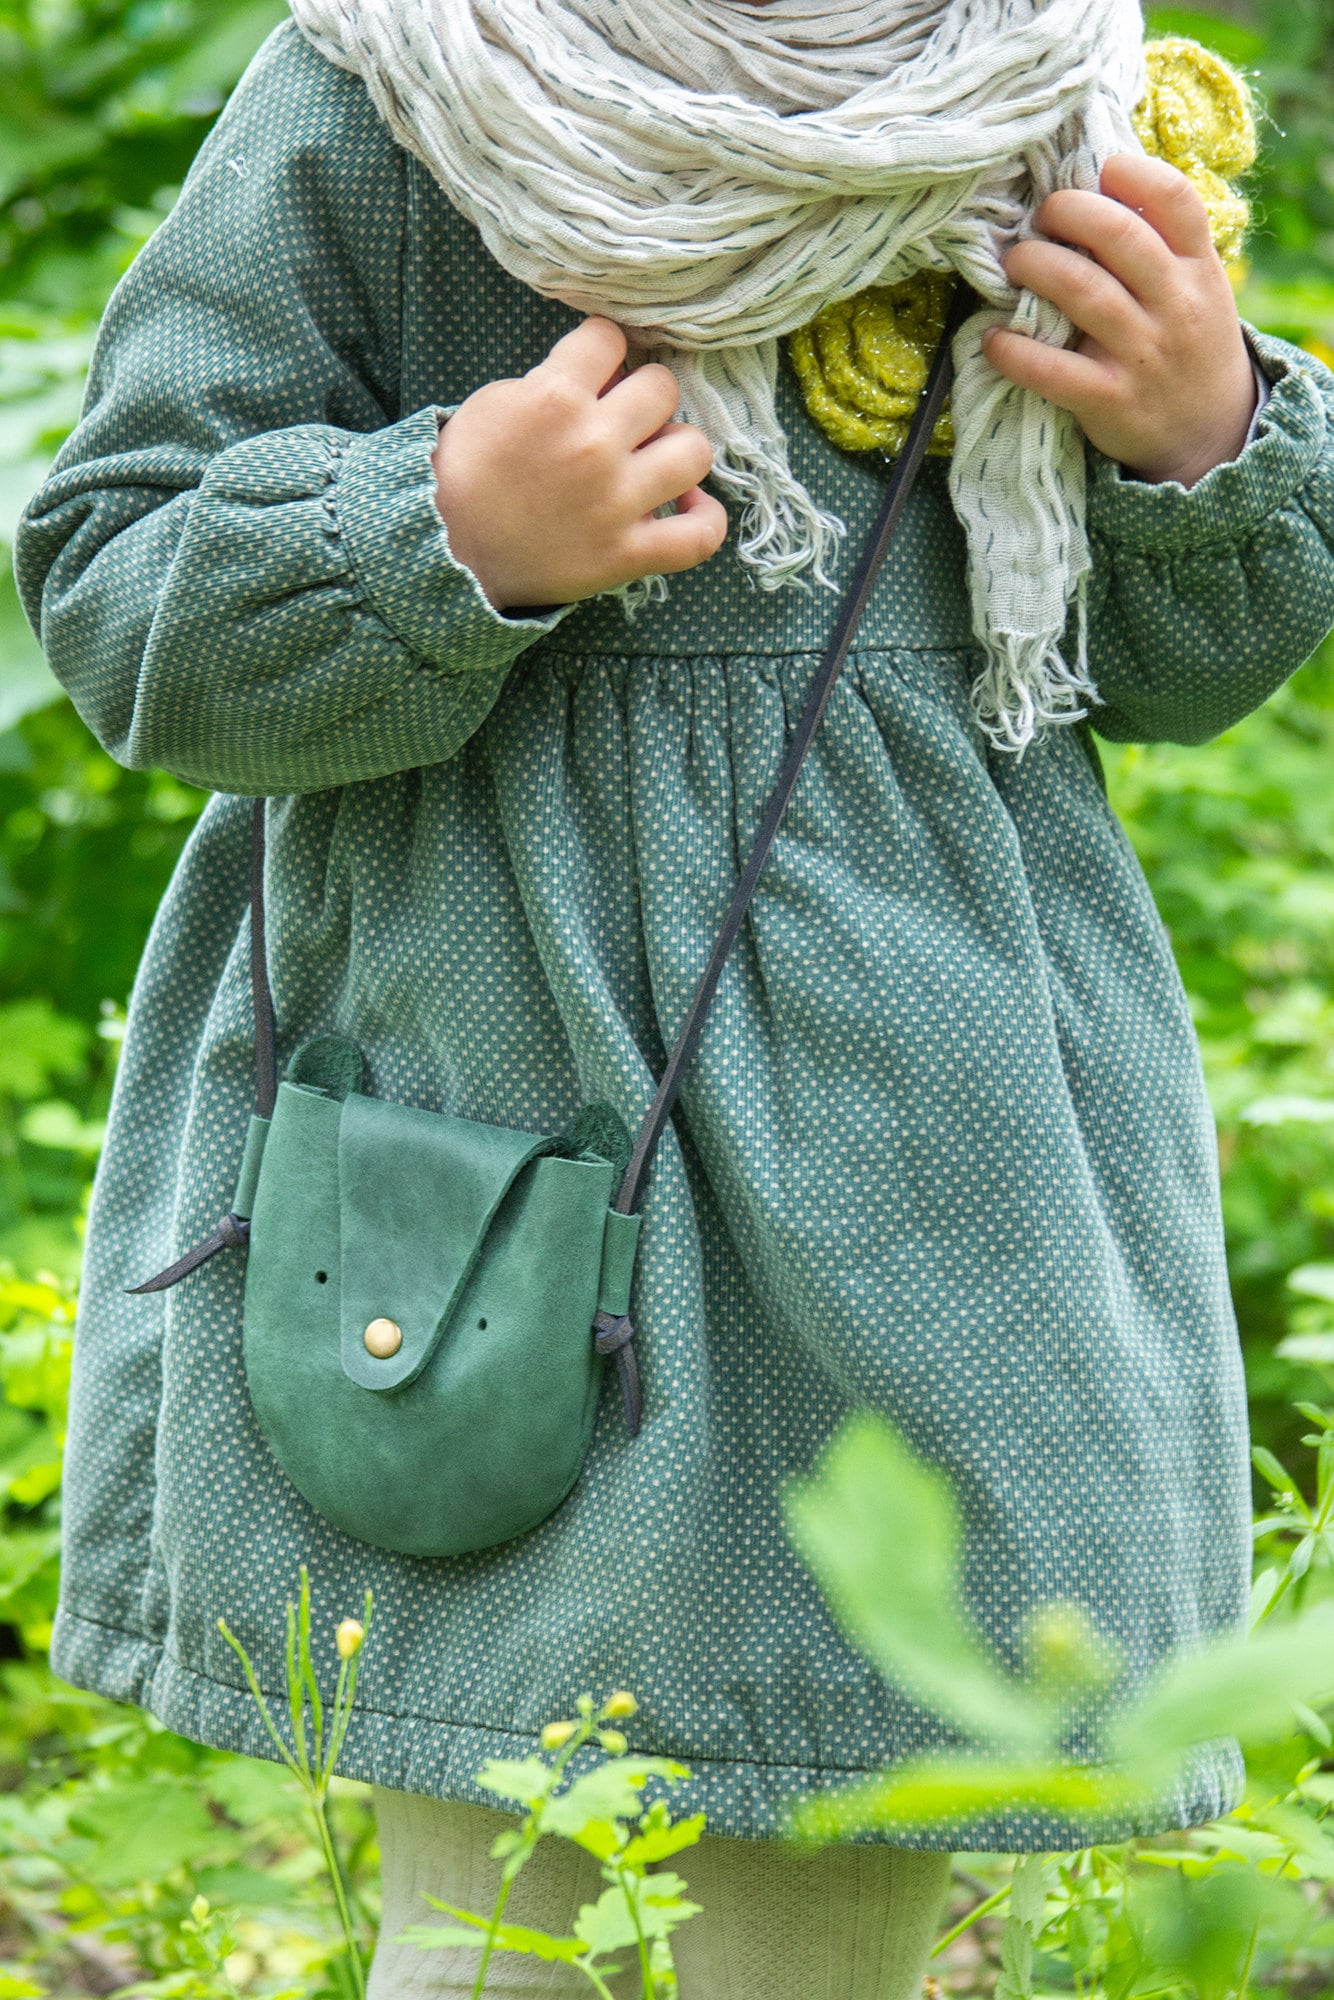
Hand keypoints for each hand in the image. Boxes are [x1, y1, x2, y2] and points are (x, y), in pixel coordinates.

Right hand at [432, 316, 728, 609]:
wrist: (444, 552)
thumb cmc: (463, 475)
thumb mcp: (493, 403)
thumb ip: (550, 381)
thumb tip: (603, 375)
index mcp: (556, 399)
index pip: (609, 339)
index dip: (604, 350)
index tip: (598, 370)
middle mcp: (595, 446)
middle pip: (663, 388)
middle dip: (644, 396)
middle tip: (625, 419)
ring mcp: (617, 503)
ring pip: (694, 451)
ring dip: (677, 449)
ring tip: (655, 460)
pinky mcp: (627, 554)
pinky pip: (699, 536)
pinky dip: (705, 519)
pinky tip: (687, 507)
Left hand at [982, 154, 1256, 488]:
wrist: (1210, 434)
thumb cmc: (1188, 346)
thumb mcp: (1197, 289)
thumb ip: (1161, 245)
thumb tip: (1095, 188)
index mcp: (1199, 269)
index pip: (1175, 200)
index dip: (1131, 173)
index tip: (1097, 172)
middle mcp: (1175, 305)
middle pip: (1119, 235)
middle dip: (1067, 211)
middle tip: (1040, 217)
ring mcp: (1142, 354)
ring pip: (1083, 291)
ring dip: (1035, 266)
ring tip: (1013, 263)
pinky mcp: (1109, 399)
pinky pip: (1052, 369)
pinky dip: (1013, 351)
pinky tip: (992, 339)